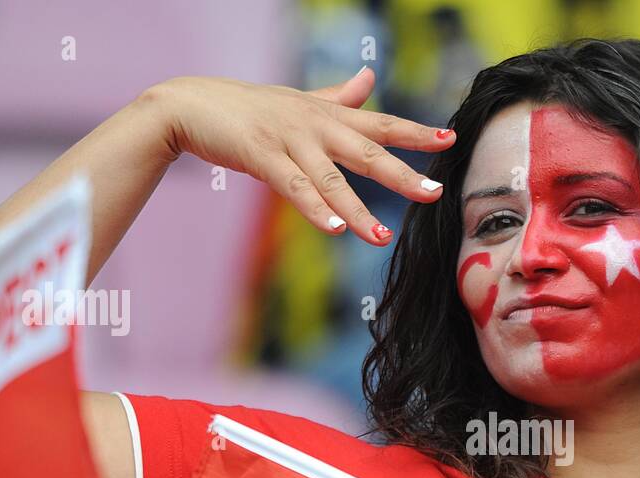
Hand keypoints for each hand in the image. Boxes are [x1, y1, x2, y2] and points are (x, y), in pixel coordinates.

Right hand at [143, 69, 453, 244]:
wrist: (189, 104)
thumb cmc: (247, 107)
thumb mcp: (299, 100)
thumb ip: (338, 96)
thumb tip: (369, 78)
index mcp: (327, 115)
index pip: (381, 124)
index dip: (415, 132)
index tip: (450, 139)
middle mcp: (315, 126)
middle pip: (367, 152)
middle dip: (402, 175)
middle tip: (435, 194)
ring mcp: (289, 141)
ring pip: (331, 180)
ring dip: (359, 211)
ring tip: (382, 238)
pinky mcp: (261, 156)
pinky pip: (293, 187)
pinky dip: (315, 208)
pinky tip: (335, 229)